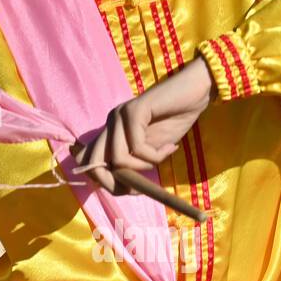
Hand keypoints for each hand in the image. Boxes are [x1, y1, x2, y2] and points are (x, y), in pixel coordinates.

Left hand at [76, 58, 215, 194]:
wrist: (194, 91)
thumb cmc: (175, 119)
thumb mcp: (150, 148)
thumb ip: (133, 162)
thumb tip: (122, 186)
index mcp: (110, 131)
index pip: (86, 161)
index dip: (104, 182)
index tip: (131, 189)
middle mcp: (110, 122)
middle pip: (93, 163)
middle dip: (115, 183)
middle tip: (140, 188)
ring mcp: (120, 115)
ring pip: (117, 159)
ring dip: (143, 167)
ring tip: (162, 157)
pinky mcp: (134, 111)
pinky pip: (137, 147)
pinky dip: (156, 156)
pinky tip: (171, 147)